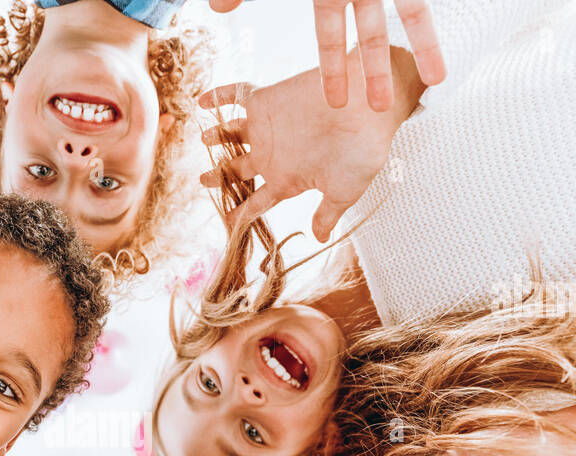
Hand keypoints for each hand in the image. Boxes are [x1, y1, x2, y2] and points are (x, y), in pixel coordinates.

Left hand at [199, 49, 419, 240]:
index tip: (226, 223)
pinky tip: (202, 100)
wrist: (372, 105)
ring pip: (233, 134)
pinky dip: (219, 97)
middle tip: (203, 180)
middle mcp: (275, 155)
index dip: (241, 213)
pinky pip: (237, 96)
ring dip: (218, 136)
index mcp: (289, 180)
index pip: (258, 202)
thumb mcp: (344, 191)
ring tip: (204, 139)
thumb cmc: (363, 150)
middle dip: (221, 175)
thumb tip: (319, 238)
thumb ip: (327, 213)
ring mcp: (270, 128)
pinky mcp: (269, 100)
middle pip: (238, 169)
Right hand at [207, 1, 444, 111]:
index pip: (330, 36)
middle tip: (384, 111)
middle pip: (372, 34)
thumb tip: (217, 9)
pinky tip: (449, 54)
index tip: (336, 103)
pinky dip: (432, 21)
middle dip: (378, 72)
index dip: (334, 70)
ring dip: (424, 46)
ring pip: (410, 10)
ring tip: (438, 79)